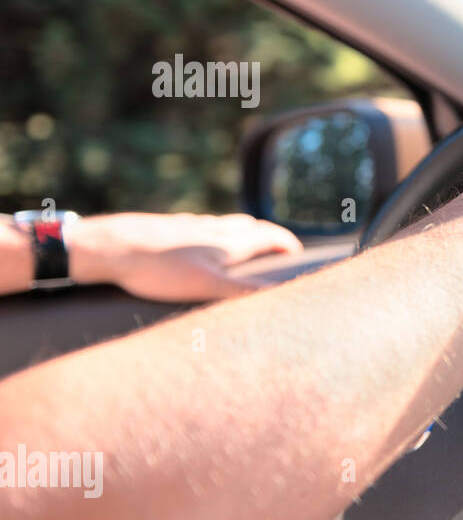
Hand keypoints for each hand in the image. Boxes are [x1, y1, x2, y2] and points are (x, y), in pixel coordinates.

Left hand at [66, 213, 302, 302]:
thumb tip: (280, 295)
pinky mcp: (167, 226)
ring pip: (224, 224)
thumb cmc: (157, 269)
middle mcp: (212, 229)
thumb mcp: (204, 285)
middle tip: (276, 247)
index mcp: (227, 242)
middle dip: (267, 235)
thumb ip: (243, 289)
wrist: (109, 247)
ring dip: (241, 231)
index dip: (286, 243)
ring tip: (243, 243)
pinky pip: (199, 226)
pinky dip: (211, 232)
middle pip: (249, 225)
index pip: (269, 235)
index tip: (296, 253)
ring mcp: (188, 225)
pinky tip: (197, 242)